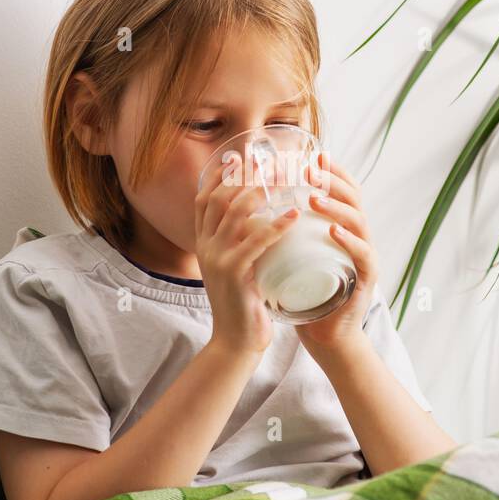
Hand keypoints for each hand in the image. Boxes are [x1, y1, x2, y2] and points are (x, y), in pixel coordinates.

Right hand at [194, 162, 300, 356]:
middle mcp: (205, 246)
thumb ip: (243, 243)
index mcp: (204, 243)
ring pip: (235, 212)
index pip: (204, 199)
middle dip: (245, 176)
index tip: (240, 158)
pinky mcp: (232, 273)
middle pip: (219, 197)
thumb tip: (264, 217)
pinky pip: (254, 241)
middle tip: (272, 164)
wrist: (236, 341)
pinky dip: (275, 225)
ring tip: (286, 180)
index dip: (220, 176)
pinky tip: (294, 216)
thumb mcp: (237, 267)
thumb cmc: (244, 303)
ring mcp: (216, 258)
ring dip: (262, 192)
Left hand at [296, 150, 375, 354]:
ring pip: (359, 220)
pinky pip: (363, 254)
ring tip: (314, 197)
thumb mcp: (290, 254)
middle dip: (332, 179)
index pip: (339, 189)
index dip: (327, 170)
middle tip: (310, 169)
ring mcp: (364, 256)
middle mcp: (356, 235)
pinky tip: (333, 231)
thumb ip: (280, 230)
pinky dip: (350, 240)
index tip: (307, 155)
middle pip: (352, 196)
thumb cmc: (304, 292)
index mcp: (339, 227)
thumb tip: (246, 203)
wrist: (323, 333)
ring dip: (336, 206)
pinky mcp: (366, 278)